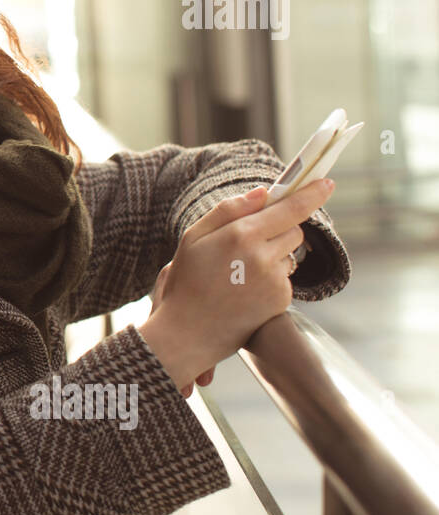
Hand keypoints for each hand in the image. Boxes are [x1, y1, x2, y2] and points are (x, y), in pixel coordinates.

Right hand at [138, 177, 334, 393]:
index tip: (327, 182)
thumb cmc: (187, 281)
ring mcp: (274, 280)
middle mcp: (262, 256)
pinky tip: (247, 288)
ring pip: (291, 253)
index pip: (289, 208)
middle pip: (294, 229)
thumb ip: (228, 210)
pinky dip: (272, 277)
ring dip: (275, 254)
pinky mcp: (281, 300)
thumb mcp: (193, 238)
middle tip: (252, 240)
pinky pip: (286, 276)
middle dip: (280, 228)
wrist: (188, 332)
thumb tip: (263, 193)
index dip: (311, 193)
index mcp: (240, 235)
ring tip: (242, 271)